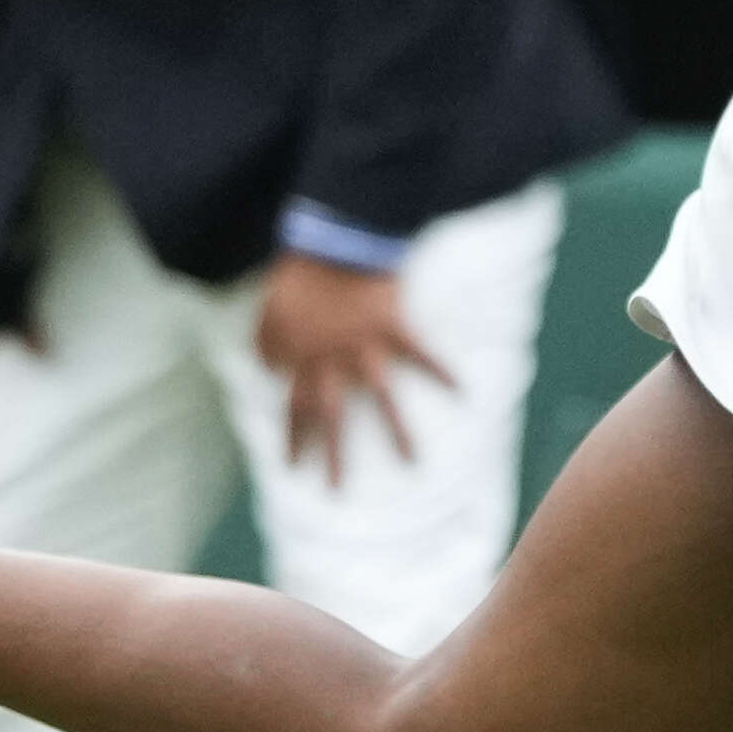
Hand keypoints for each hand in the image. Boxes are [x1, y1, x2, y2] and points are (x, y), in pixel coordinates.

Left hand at [255, 249, 451, 487]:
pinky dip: (443, 371)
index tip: (293, 468)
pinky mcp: (395, 328)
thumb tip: (269, 367)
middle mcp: (334, 360)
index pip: (295, 407)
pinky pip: (422, 353)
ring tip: (412, 462)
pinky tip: (464, 391)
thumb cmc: (298, 274)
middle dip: (333, 455)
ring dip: (397, 431)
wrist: (332, 241)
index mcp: (302, 356)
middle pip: (332, 417)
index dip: (294, 438)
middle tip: (336, 490)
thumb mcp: (270, 309)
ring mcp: (367, 347)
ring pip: (382, 397)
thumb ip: (268, 342)